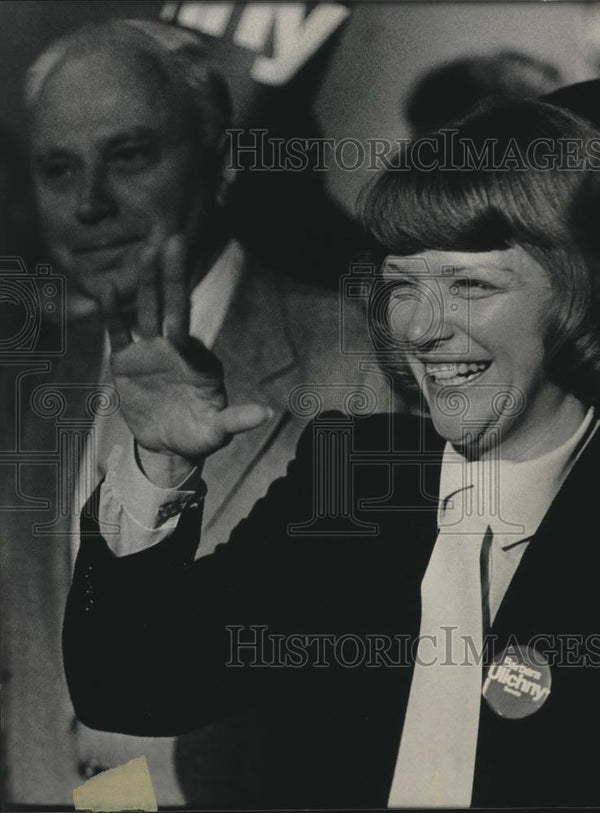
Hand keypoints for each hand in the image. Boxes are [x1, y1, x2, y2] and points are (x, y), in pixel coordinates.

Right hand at [97, 233, 271, 465]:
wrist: (168, 444)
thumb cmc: (199, 434)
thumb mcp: (217, 431)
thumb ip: (236, 419)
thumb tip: (266, 414)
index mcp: (198, 362)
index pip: (190, 336)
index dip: (184, 319)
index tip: (182, 302)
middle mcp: (174, 349)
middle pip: (171, 307)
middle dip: (172, 276)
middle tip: (172, 239)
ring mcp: (149, 351)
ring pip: (146, 311)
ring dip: (145, 283)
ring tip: (145, 252)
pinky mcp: (125, 361)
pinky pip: (118, 331)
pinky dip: (112, 312)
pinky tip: (107, 288)